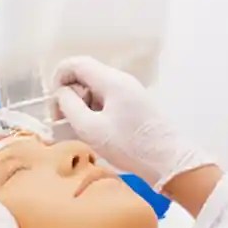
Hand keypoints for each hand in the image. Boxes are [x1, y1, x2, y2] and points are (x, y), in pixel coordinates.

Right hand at [49, 56, 212, 190]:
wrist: (172, 163)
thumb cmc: (130, 146)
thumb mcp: (91, 129)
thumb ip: (69, 106)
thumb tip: (62, 93)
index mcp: (111, 81)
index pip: (75, 63)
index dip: (58, 78)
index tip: (55, 104)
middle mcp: (122, 81)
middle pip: (85, 75)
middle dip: (69, 94)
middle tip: (64, 121)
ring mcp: (131, 92)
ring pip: (95, 88)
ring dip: (81, 105)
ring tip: (80, 129)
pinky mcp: (137, 105)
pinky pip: (108, 99)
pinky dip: (95, 110)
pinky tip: (96, 131)